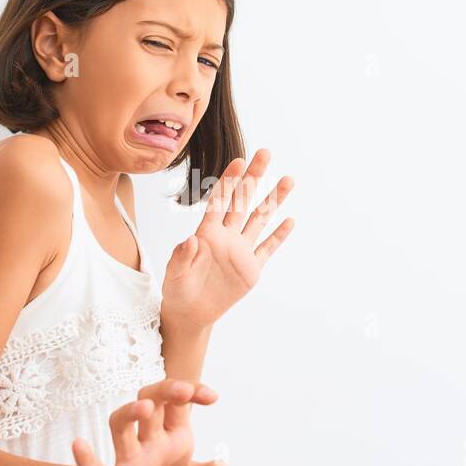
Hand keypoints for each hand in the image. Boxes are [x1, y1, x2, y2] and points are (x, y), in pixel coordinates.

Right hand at [72, 378, 233, 465]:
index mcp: (171, 436)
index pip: (179, 403)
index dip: (194, 393)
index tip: (212, 397)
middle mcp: (147, 441)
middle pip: (149, 401)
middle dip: (163, 392)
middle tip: (181, 391)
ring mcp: (127, 459)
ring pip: (121, 425)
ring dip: (130, 413)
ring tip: (144, 409)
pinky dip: (87, 459)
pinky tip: (79, 446)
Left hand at [161, 149, 294, 332]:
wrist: (191, 312)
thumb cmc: (178, 288)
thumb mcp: (175, 274)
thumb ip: (182, 257)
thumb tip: (190, 240)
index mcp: (207, 232)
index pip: (220, 201)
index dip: (229, 181)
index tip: (239, 160)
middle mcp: (227, 236)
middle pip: (243, 201)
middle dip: (254, 177)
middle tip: (265, 153)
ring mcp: (241, 251)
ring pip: (260, 219)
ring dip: (273, 200)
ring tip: (287, 179)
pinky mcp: (251, 268)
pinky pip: (268, 248)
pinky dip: (279, 236)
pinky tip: (290, 220)